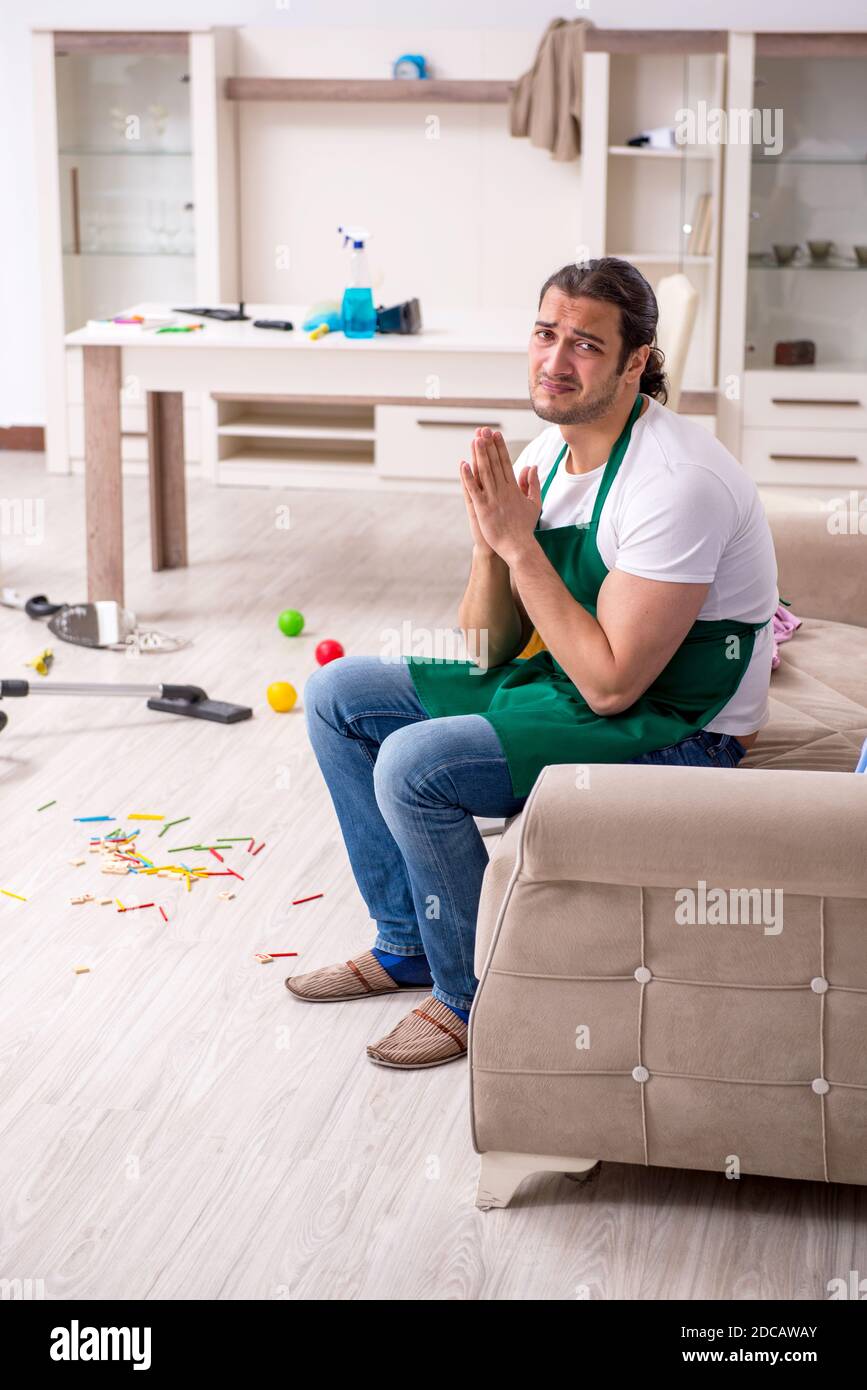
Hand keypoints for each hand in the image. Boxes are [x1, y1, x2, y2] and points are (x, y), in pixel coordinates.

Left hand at [461, 428, 540, 565]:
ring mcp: (493, 499)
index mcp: (514, 488)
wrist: (519, 547)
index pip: (506, 462)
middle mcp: (503, 490)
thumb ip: (533, 484)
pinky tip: (463, 464)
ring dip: (479, 455)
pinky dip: (468, 477)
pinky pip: (474, 490)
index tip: (495, 434)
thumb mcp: (534, 503)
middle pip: (494, 464)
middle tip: (483, 429)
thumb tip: (532, 466)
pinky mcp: (483, 509)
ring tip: (475, 439)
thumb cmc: (525, 527)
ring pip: (484, 473)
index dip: (499, 447)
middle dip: (488, 446)